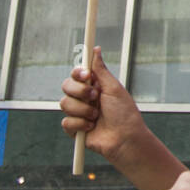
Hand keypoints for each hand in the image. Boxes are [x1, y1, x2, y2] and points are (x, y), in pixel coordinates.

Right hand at [60, 47, 145, 162]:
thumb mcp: (114, 88)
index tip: (86, 76)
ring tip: (96, 116)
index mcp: (94, 86)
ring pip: (65, 103)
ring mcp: (78, 113)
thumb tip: (96, 50)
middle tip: (95, 98)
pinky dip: (80, 124)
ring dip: (83, 110)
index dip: (78, 73)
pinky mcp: (74, 128)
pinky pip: (66, 121)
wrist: (125, 139)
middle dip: (80, 92)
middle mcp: (84, 98)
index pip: (77, 74)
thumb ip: (101, 70)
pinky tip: (91, 128)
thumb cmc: (125, 114)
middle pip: (66, 86)